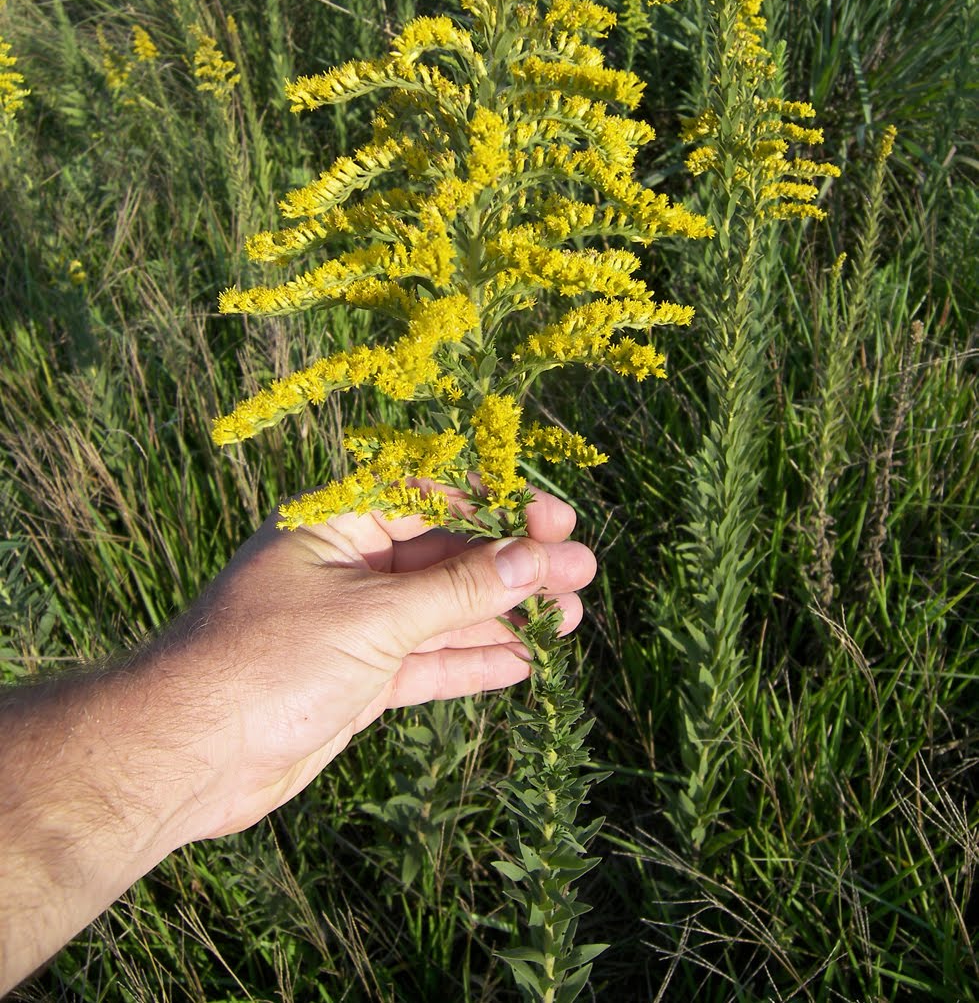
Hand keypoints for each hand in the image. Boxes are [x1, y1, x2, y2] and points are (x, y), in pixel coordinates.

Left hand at [162, 487, 596, 840]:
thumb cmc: (267, 661)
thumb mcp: (375, 616)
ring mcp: (354, 623)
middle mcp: (348, 564)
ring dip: (505, 614)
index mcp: (337, 520)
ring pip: (444, 611)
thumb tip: (533, 557)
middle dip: (514, 565)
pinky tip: (524, 660)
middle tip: (582, 573)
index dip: (498, 506)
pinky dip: (471, 661)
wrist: (188, 755)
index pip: (433, 497)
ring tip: (571, 619)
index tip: (556, 519)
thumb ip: (459, 590)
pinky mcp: (357, 678)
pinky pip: (426, 661)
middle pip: (447, 555)